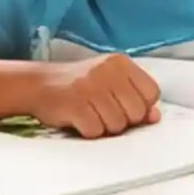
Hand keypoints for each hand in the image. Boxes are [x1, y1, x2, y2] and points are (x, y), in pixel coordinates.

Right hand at [30, 54, 161, 137]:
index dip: (142, 107)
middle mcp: (107, 70)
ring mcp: (90, 86)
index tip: (125, 107)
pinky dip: (89, 132)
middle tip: (104, 113)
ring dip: (105, 128)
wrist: (38, 84)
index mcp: (121, 62)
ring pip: (117, 124)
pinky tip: (79, 120)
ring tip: (91, 115)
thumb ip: (135, 97)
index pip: (152, 92)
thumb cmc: (80, 87)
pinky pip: (96, 131)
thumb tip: (155, 117)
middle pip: (136, 112)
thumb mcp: (110, 84)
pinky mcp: (74, 103)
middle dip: (124, 121)